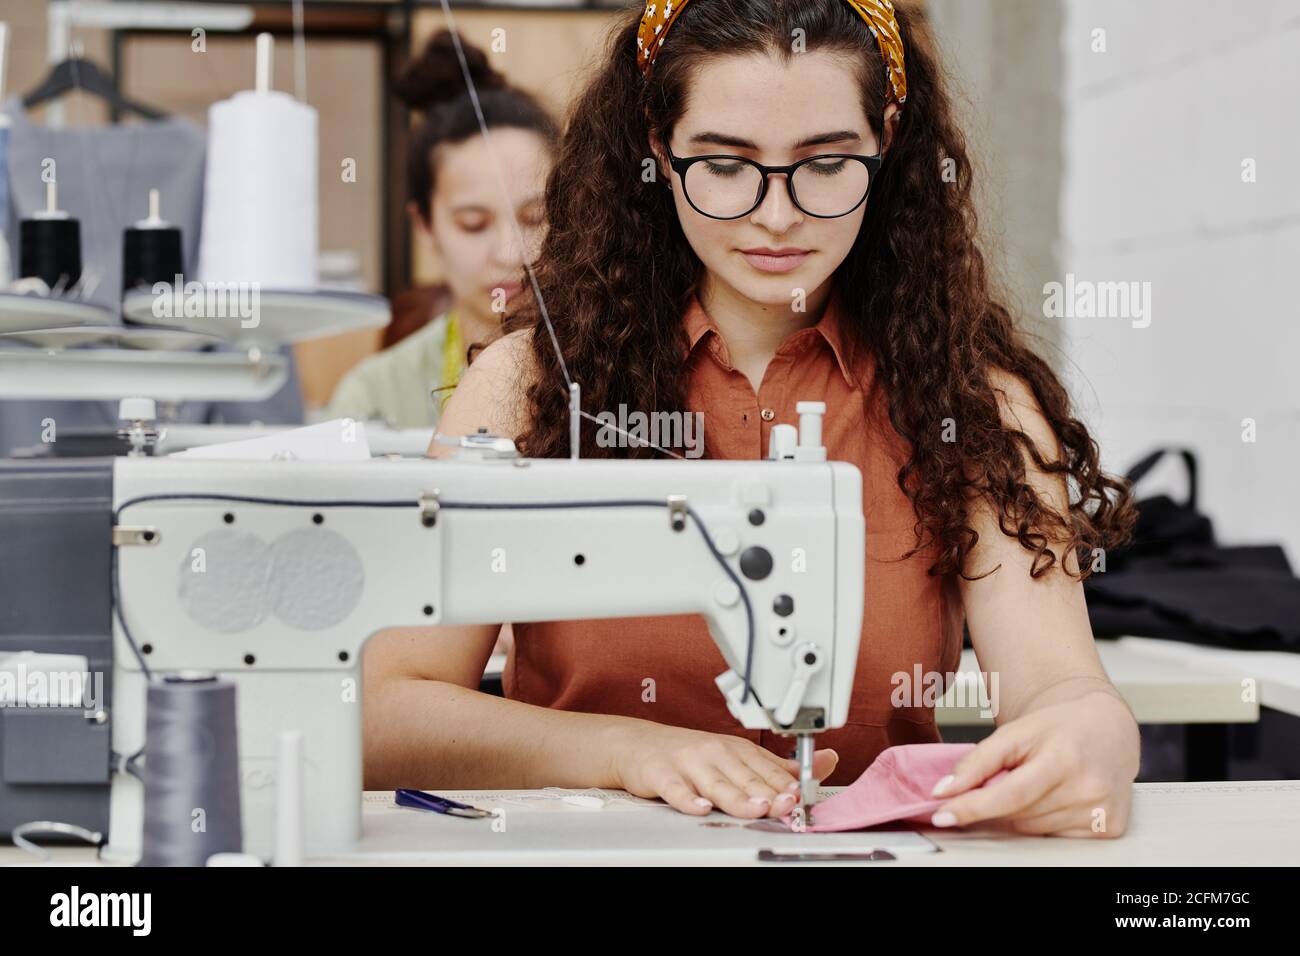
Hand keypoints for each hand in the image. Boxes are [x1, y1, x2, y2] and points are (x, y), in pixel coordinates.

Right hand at [607, 720, 838, 818]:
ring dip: (738, 797)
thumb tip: (828, 761)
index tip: (802, 796)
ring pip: (717, 784)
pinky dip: (687, 799)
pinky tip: (700, 808)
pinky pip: (676, 789)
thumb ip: (780, 767)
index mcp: (738, 750)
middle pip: (747, 778)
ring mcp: (689, 763)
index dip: (786, 784)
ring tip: (756, 807)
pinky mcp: (662, 774)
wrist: (639, 745)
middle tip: (787, 805)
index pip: (768, 769)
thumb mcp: (737, 756)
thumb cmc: (693, 755)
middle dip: (768, 793)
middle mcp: (716, 754)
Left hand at [930, 690, 1138, 836]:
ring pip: (1031, 829)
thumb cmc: (1058, 728)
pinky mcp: (1110, 828)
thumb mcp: (1015, 732)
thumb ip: (978, 761)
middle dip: (996, 803)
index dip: (973, 807)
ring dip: (1018, 812)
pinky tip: (1052, 797)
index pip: (1010, 794)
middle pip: (1017, 814)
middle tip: (1004, 779)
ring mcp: (1102, 813)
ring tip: (1033, 782)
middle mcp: (1088, 789)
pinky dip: (1040, 820)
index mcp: (1065, 759)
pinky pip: (1053, 836)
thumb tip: (944, 791)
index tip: (942, 815)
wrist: (1107, 729)